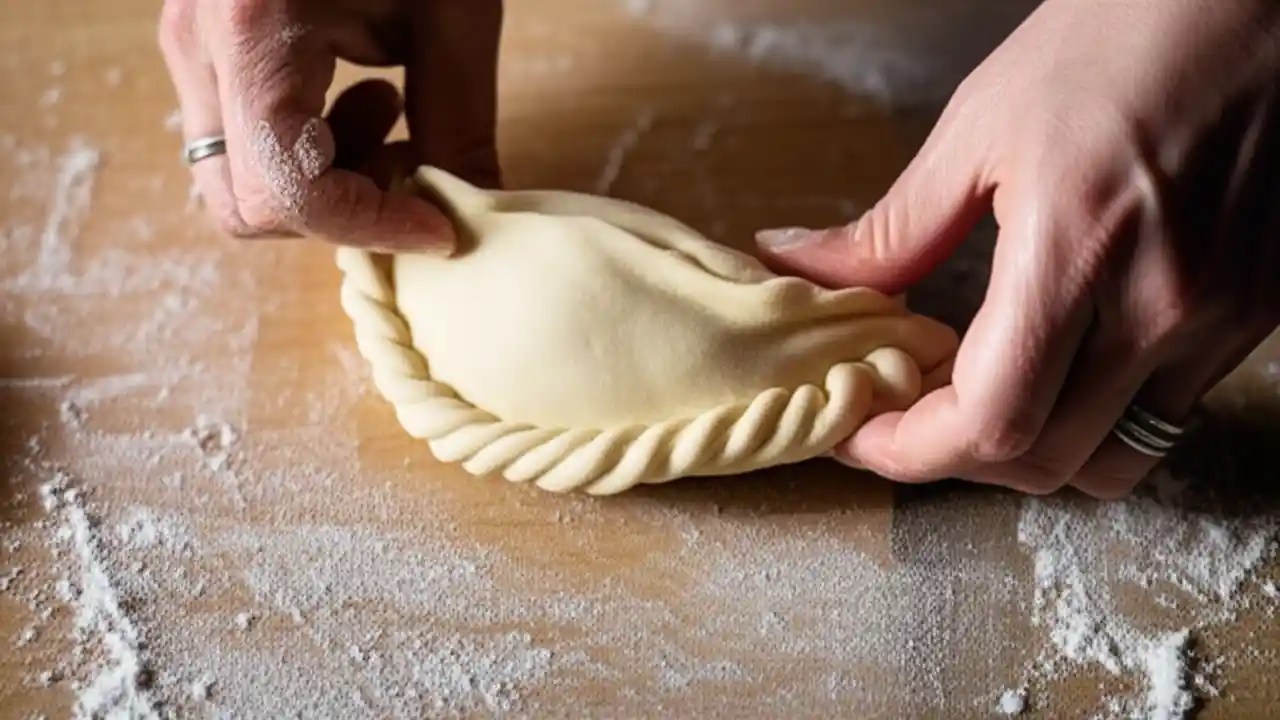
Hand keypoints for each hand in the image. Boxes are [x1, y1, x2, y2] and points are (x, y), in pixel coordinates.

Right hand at [158, 0, 502, 250]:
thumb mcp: (452, 11)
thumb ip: (462, 121)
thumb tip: (474, 214)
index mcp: (253, 30)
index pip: (289, 193)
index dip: (372, 228)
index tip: (440, 227)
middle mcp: (199, 45)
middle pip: (247, 206)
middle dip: (342, 212)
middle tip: (413, 163)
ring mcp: (189, 43)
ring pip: (237, 180)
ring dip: (326, 179)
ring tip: (392, 110)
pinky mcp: (204, 41)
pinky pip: (243, 139)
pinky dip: (309, 148)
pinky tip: (365, 93)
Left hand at [757, 0, 1279, 497]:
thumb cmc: (1116, 38)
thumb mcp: (978, 129)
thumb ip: (889, 230)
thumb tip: (796, 264)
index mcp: (1079, 251)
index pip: (990, 422)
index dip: (907, 451)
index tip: (861, 433)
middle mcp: (1164, 306)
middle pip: (1043, 460)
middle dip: (954, 454)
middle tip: (903, 411)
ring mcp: (1221, 319)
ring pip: (1110, 459)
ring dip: (1030, 449)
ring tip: (978, 393)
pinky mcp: (1256, 314)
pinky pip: (1164, 414)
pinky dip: (1094, 417)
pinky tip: (1056, 362)